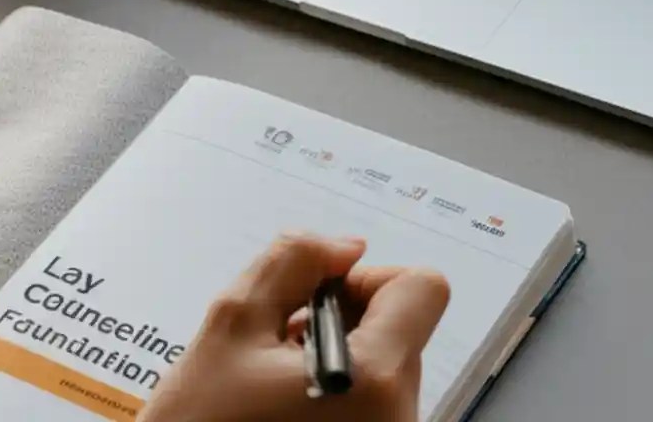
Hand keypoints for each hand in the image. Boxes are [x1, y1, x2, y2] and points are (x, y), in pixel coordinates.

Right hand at [141, 233, 449, 421]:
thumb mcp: (230, 328)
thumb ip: (291, 264)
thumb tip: (344, 248)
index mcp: (376, 379)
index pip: (422, 288)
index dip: (366, 279)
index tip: (315, 302)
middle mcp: (401, 417)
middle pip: (401, 330)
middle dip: (342, 322)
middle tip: (277, 351)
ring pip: (385, 369)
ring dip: (335, 361)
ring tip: (274, 389)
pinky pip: (376, 405)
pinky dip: (337, 396)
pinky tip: (285, 413)